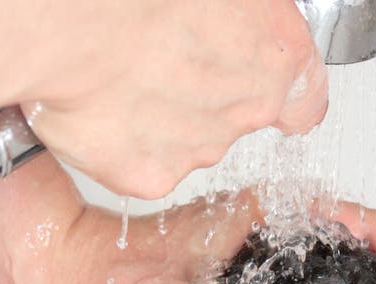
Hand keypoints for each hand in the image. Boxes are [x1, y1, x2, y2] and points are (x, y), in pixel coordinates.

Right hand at [0, 0, 327, 197]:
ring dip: (163, 112)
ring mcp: (195, 150)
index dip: (288, 92)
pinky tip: (102, 101)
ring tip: (124, 70)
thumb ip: (243, 8)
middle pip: (235, 113)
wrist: (70, 22)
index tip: (272, 83)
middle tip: (166, 50)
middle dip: (206, 89)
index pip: (305, 100)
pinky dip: (123, 138)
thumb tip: (235, 12)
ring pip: (186, 137)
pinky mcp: (147, 175)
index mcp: (276, 55)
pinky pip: (140, 159)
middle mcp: (243, 112)